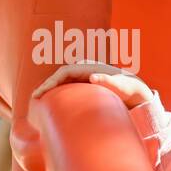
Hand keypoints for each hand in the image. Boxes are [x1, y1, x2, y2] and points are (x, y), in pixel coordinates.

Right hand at [30, 61, 152, 108]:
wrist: (136, 91)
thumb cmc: (128, 89)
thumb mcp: (120, 86)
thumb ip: (108, 81)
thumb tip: (92, 76)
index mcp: (88, 68)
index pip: (63, 73)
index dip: (50, 81)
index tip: (41, 92)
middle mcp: (85, 70)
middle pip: (60, 77)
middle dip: (46, 85)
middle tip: (34, 98)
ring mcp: (85, 77)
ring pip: (63, 82)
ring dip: (51, 89)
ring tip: (39, 100)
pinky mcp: (87, 85)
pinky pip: (69, 87)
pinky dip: (59, 93)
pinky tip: (53, 102)